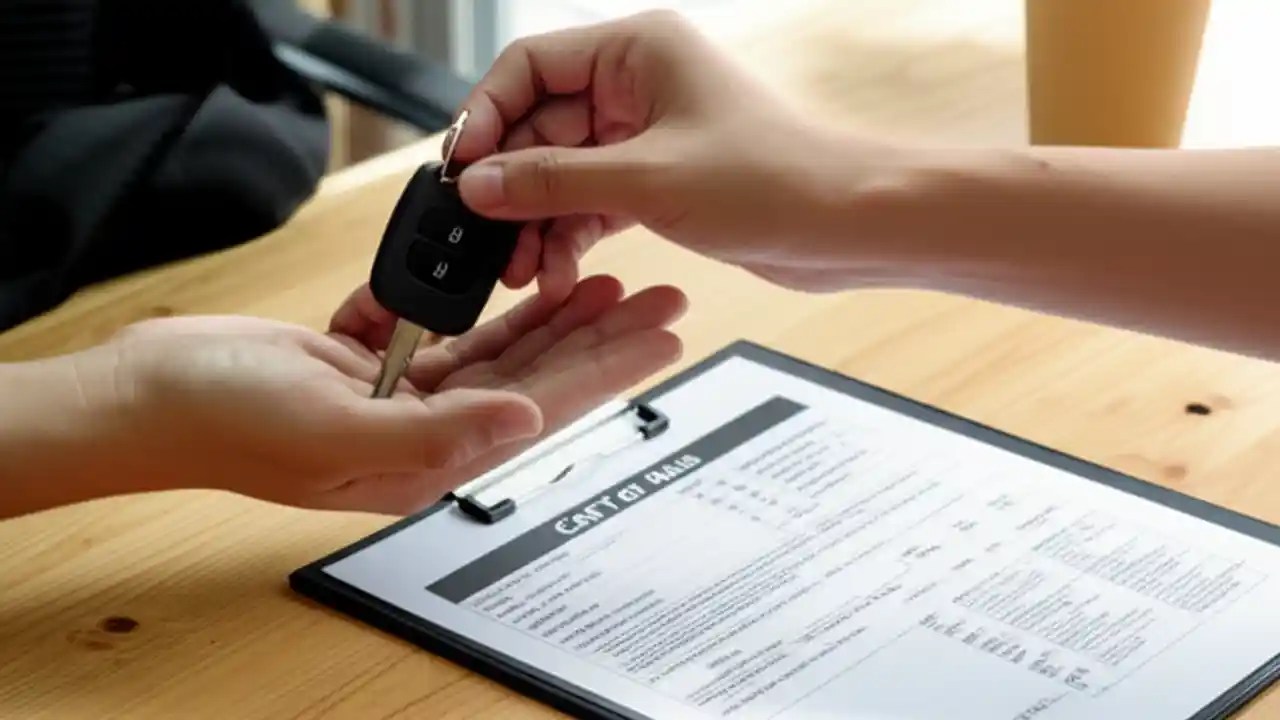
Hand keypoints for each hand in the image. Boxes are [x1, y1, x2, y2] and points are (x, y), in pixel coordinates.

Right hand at [41, 276, 682, 516]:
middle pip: (539, 377)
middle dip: (604, 340)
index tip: (660, 339)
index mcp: (424, 459)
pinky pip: (457, 336)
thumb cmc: (223, 422)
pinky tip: (534, 288)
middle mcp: (426, 431)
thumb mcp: (331, 433)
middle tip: (662, 304)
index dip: (607, 372)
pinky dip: (496, 311)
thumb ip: (434, 435)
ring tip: (614, 287)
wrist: (152, 395)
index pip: (540, 409)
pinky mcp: (379, 363)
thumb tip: (521, 418)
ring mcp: (404, 396)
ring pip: (506, 353)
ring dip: (560, 319)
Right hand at [449, 9, 903, 295]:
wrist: (850, 227)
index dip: (485, 117)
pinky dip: (570, 235)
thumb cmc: (776, 182)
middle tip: (484, 239)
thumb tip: (477, 185)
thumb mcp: (648, 181)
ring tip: (521, 273)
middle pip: (539, 127)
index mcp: (636, 51)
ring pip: (561, 173)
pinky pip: (591, 202)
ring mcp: (646, 135)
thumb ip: (553, 182)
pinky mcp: (658, 181)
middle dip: (510, 186)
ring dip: (537, 221)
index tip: (460, 171)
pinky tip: (554, 273)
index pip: (529, 66)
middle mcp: (636, 85)